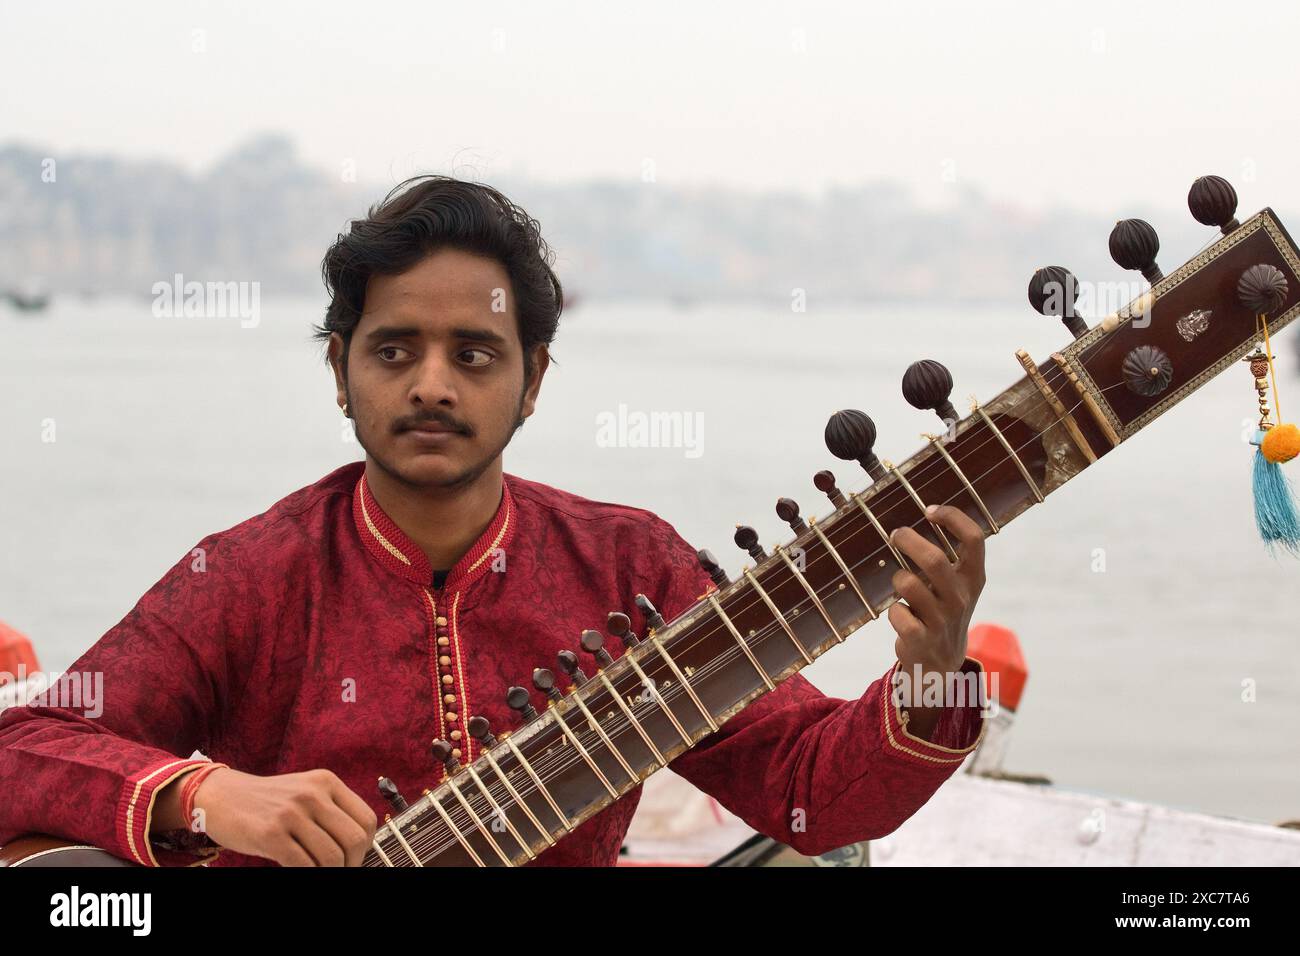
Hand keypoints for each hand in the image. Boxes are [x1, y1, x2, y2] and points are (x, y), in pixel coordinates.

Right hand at [189, 767, 377, 865]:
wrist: (220, 795)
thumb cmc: (267, 801)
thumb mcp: (304, 792)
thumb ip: (330, 810)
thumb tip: (357, 847)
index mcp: (326, 782)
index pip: (366, 819)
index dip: (367, 846)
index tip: (355, 858)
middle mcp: (312, 794)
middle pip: (354, 840)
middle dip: (352, 864)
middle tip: (341, 871)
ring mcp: (291, 813)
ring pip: (331, 857)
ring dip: (331, 873)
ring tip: (321, 873)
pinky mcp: (271, 834)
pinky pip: (303, 866)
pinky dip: (308, 877)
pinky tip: (302, 875)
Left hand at [886, 504, 986, 738]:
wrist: (941, 666)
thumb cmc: (942, 612)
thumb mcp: (956, 586)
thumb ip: (947, 559)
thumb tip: (922, 518)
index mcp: (973, 579)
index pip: (975, 539)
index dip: (953, 517)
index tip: (930, 510)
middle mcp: (961, 597)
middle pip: (935, 560)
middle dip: (909, 541)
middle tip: (896, 534)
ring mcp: (942, 620)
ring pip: (909, 584)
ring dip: (898, 579)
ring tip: (901, 584)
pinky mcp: (922, 639)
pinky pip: (897, 612)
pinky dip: (893, 610)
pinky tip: (899, 614)